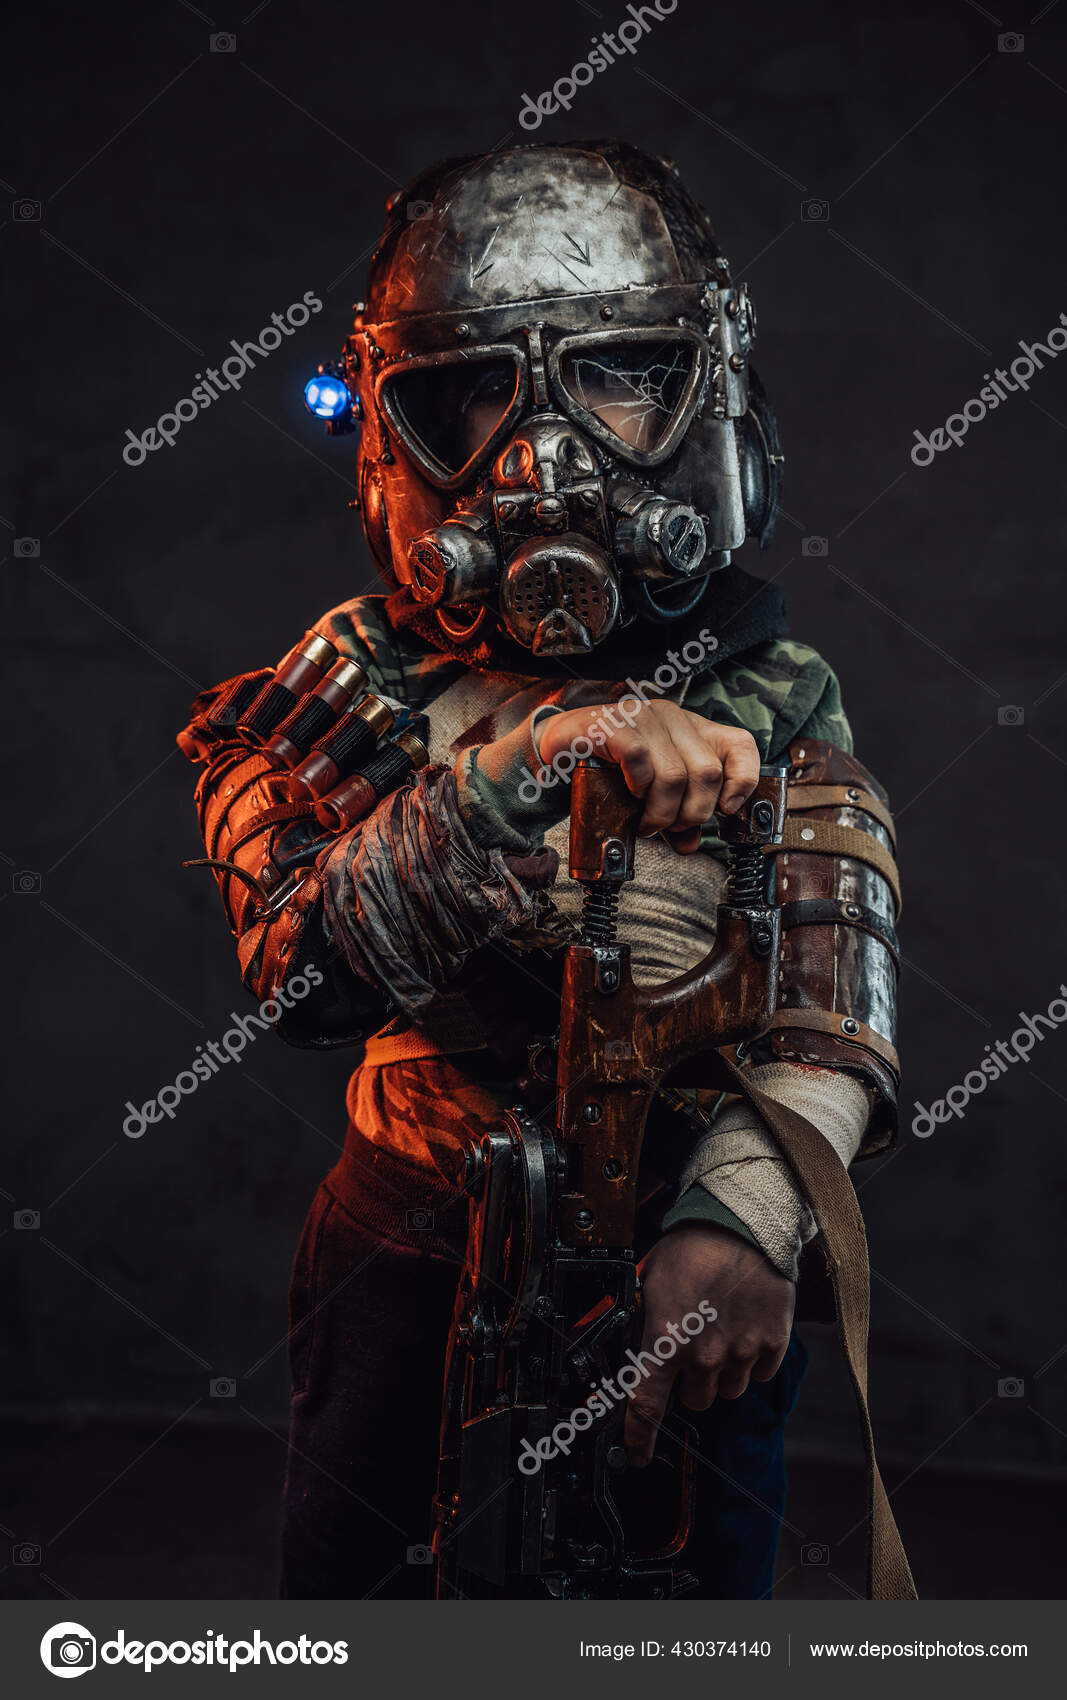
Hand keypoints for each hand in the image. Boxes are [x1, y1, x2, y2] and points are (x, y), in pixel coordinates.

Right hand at [537, 698, 758, 851]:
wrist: (557, 751)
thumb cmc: (610, 770)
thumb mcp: (652, 795)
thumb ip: (675, 815)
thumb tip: (691, 844)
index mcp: (692, 729)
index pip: (741, 745)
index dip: (744, 781)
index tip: (727, 810)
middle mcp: (673, 717)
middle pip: (708, 773)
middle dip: (691, 813)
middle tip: (667, 827)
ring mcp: (643, 717)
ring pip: (676, 775)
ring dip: (661, 812)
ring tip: (644, 822)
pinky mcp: (613, 725)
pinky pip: (641, 760)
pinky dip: (638, 788)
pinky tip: (629, 795)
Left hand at [623, 1223, 795, 1465]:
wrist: (745, 1222)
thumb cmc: (694, 1247)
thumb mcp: (651, 1279)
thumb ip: (643, 1319)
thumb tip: (629, 1345)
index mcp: (667, 1340)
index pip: (647, 1405)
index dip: (639, 1438)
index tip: (638, 1455)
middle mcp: (705, 1355)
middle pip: (695, 1400)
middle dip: (691, 1381)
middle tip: (694, 1348)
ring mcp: (743, 1351)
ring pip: (729, 1390)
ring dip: (723, 1373)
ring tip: (722, 1333)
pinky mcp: (773, 1343)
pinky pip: (761, 1374)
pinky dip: (753, 1360)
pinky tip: (745, 1329)